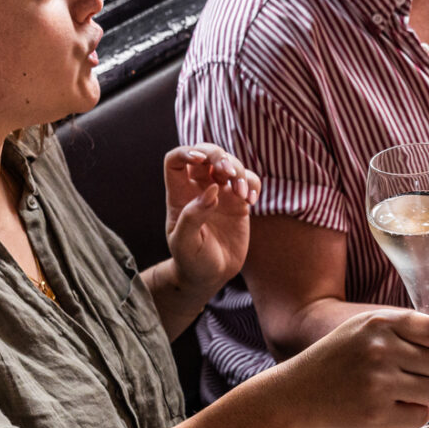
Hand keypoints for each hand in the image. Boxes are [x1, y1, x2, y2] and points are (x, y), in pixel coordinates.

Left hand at [164, 144, 257, 296]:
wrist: (211, 276)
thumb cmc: (192, 260)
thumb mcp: (185, 243)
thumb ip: (193, 216)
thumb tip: (211, 190)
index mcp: (179, 194)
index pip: (175, 160)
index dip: (185, 152)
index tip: (199, 160)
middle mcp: (199, 188)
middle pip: (206, 153)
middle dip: (218, 156)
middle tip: (228, 173)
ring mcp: (221, 193)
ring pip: (230, 164)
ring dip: (238, 171)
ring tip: (242, 195)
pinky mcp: (239, 202)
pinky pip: (248, 181)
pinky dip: (252, 185)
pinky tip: (251, 201)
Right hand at [275, 301, 428, 427]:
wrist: (300, 393)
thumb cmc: (341, 358)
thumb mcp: (370, 329)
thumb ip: (414, 323)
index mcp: (382, 323)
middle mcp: (381, 350)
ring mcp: (378, 383)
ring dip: (428, 395)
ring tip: (407, 391)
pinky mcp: (377, 414)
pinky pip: (420, 416)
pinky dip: (413, 414)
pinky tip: (394, 407)